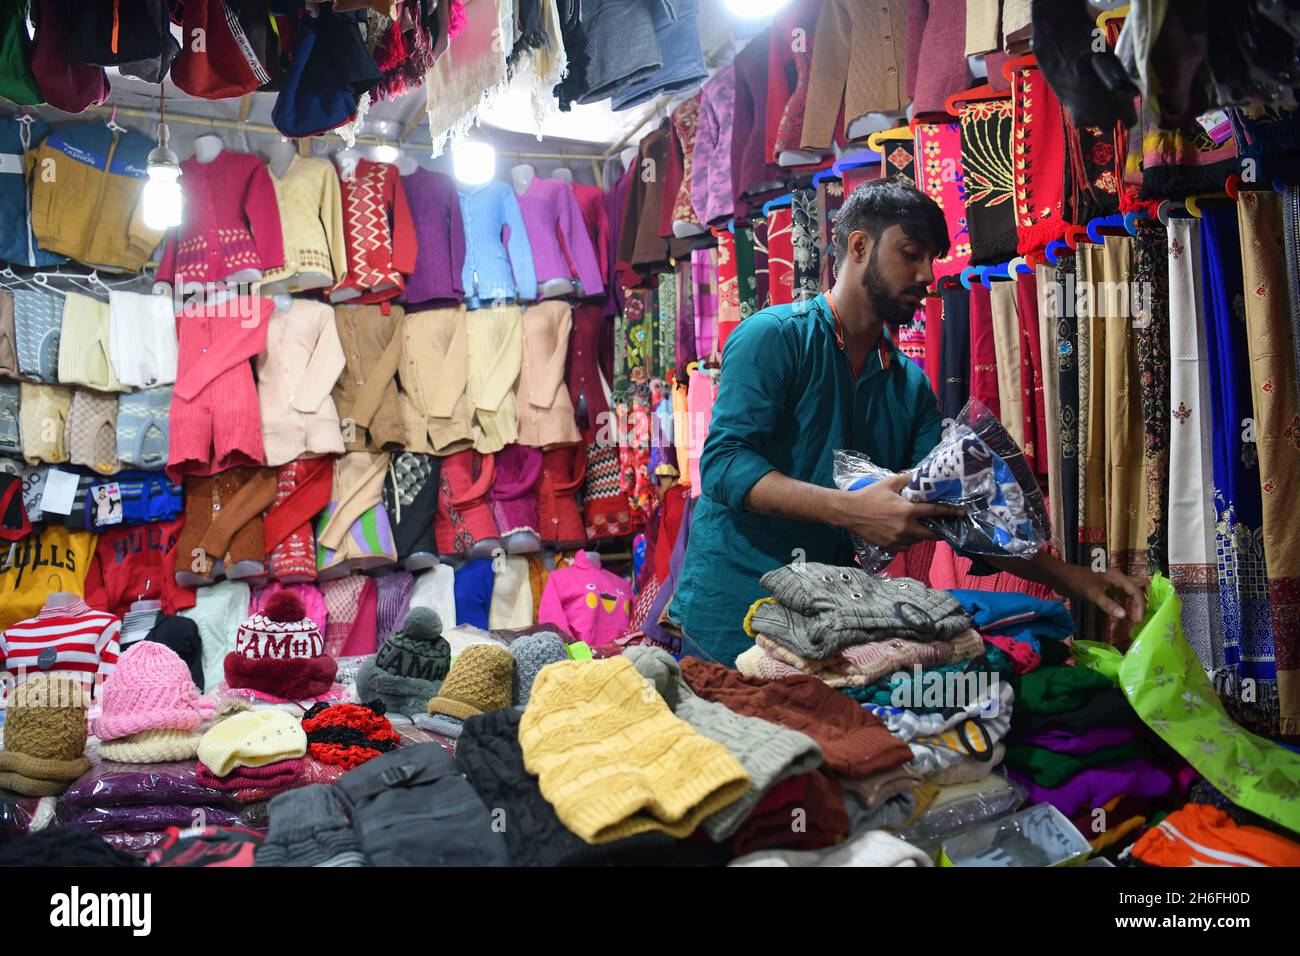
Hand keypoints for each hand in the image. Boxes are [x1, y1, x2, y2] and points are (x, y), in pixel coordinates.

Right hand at [837, 473, 965, 550]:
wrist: (849, 511)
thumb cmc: (869, 495)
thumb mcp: (889, 483)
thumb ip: (906, 479)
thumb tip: (918, 475)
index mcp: (908, 511)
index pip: (935, 511)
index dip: (950, 512)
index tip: (961, 513)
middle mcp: (906, 527)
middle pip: (931, 534)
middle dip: (937, 531)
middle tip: (938, 526)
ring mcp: (898, 539)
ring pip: (917, 541)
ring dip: (919, 535)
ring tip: (915, 527)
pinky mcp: (890, 546)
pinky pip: (905, 547)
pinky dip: (907, 542)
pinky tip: (902, 534)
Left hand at [1060, 564, 1149, 622]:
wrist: (1059, 576)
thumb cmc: (1076, 582)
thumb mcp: (1092, 594)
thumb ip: (1108, 604)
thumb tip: (1125, 616)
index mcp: (1118, 577)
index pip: (1137, 591)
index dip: (1140, 605)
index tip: (1137, 620)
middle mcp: (1118, 578)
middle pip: (1140, 586)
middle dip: (1146, 598)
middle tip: (1145, 614)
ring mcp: (1113, 583)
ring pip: (1131, 590)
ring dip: (1137, 600)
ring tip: (1140, 615)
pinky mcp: (1106, 588)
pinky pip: (1122, 595)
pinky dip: (1127, 603)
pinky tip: (1127, 613)